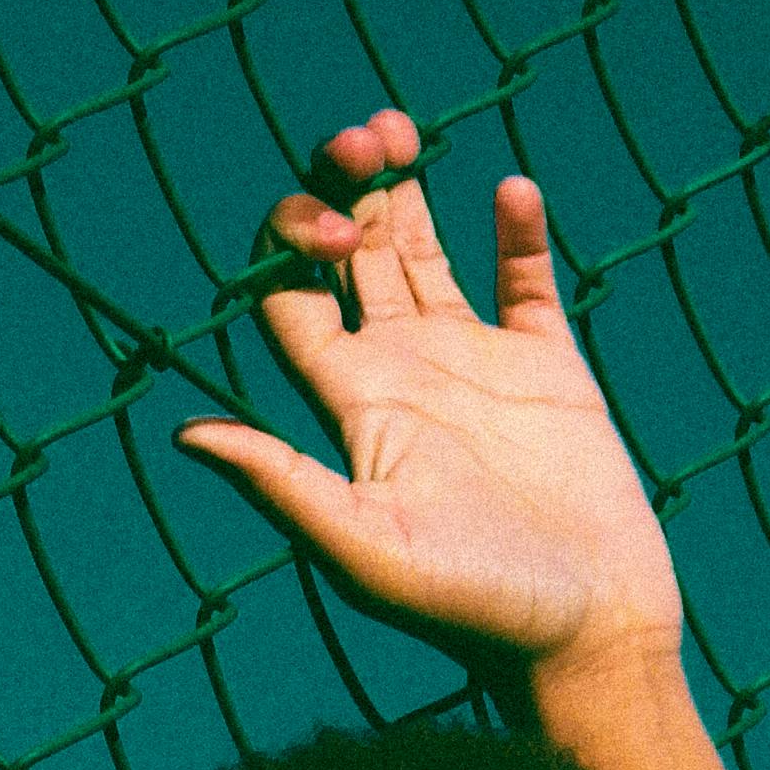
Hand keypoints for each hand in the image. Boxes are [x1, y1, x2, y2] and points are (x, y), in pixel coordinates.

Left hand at [175, 113, 678, 684]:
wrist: (585, 636)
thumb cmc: (472, 611)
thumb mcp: (361, 549)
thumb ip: (279, 483)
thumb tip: (184, 433)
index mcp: (353, 410)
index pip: (290, 303)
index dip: (289, 244)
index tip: (332, 227)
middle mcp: (403, 378)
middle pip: (349, 257)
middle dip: (342, 188)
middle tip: (366, 140)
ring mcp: (474, 368)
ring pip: (422, 251)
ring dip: (406, 186)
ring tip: (400, 133)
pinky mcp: (547, 370)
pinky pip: (523, 278)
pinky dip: (516, 227)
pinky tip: (508, 194)